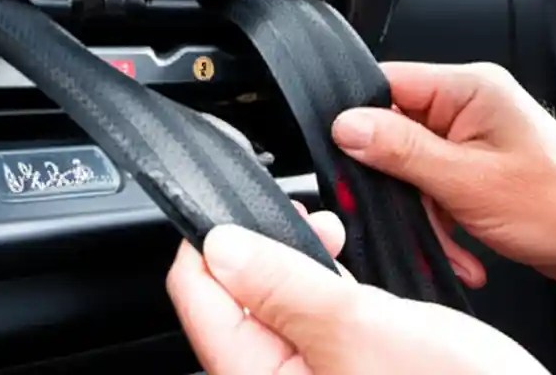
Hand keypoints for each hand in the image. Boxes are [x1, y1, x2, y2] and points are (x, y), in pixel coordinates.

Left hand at [166, 213, 547, 374]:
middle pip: (230, 297)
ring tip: (337, 237)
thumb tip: (219, 245)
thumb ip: (283, 283)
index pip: (195, 295)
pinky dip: (325, 287)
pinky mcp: (342, 370)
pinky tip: (354, 272)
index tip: (234, 198)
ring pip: (273, 304)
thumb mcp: (360, 326)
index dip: (208, 237)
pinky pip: (310, 320)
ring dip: (297, 261)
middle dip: (262, 246)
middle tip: (308, 219)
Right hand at [331, 62, 555, 284]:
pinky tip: (460, 246)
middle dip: (397, 182)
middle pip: (395, 131)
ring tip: (448, 239)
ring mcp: (473, 135)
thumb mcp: (466, 182)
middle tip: (409, 211)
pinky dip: (441, 219)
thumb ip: (401, 151)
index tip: (350, 158)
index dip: (362, 121)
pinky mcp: (477, 164)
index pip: (388, 84)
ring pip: (411, 166)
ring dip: (423, 210)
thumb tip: (348, 126)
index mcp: (468, 88)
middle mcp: (469, 104)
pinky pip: (434, 184)